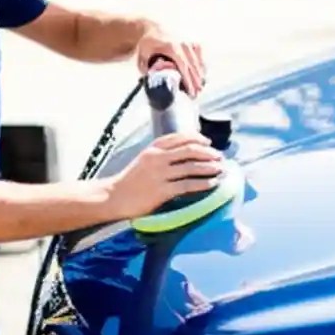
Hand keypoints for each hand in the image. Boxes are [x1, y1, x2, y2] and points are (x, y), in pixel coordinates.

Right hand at [104, 133, 222, 218]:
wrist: (113, 197)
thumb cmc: (130, 181)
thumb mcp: (144, 160)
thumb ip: (161, 156)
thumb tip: (185, 156)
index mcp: (153, 148)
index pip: (180, 137)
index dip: (197, 138)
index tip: (208, 143)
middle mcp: (157, 158)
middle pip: (190, 150)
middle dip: (208, 153)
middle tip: (219, 157)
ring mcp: (160, 174)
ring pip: (191, 167)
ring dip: (209, 167)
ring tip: (220, 169)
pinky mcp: (162, 191)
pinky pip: (188, 185)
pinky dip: (203, 184)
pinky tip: (212, 184)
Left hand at [136, 26, 206, 95]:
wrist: (152, 29)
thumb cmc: (147, 45)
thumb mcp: (143, 57)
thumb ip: (147, 71)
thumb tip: (152, 84)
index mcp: (170, 47)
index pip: (183, 66)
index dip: (188, 80)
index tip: (190, 92)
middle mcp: (182, 43)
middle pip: (192, 66)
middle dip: (195, 82)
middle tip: (196, 95)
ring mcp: (188, 41)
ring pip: (198, 61)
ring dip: (200, 76)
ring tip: (199, 89)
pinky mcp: (192, 41)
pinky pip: (200, 55)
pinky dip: (202, 65)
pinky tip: (202, 75)